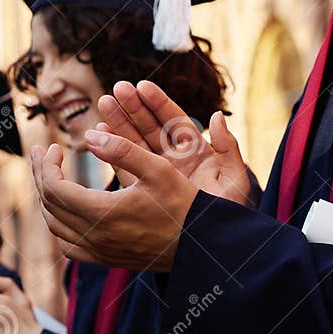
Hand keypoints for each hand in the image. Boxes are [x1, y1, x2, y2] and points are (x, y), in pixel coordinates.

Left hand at [32, 140, 193, 269]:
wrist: (200, 245)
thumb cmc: (183, 204)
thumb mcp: (158, 168)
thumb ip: (122, 149)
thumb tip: (89, 136)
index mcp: (103, 213)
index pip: (54, 188)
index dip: (47, 165)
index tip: (54, 146)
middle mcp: (95, 237)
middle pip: (49, 205)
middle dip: (41, 176)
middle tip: (43, 154)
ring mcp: (99, 252)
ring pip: (55, 227)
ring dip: (47, 200)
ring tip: (50, 177)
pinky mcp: (106, 260)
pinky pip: (68, 246)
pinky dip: (59, 225)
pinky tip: (66, 209)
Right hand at [100, 81, 252, 204]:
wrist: (214, 247)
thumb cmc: (229, 216)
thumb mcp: (234, 181)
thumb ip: (227, 148)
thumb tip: (216, 117)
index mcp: (196, 153)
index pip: (174, 121)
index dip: (158, 103)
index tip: (142, 86)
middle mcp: (173, 161)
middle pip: (149, 127)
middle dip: (133, 107)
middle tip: (115, 89)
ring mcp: (157, 176)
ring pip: (134, 144)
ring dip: (118, 124)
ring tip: (103, 103)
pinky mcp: (143, 192)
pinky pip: (125, 168)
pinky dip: (111, 153)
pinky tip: (98, 137)